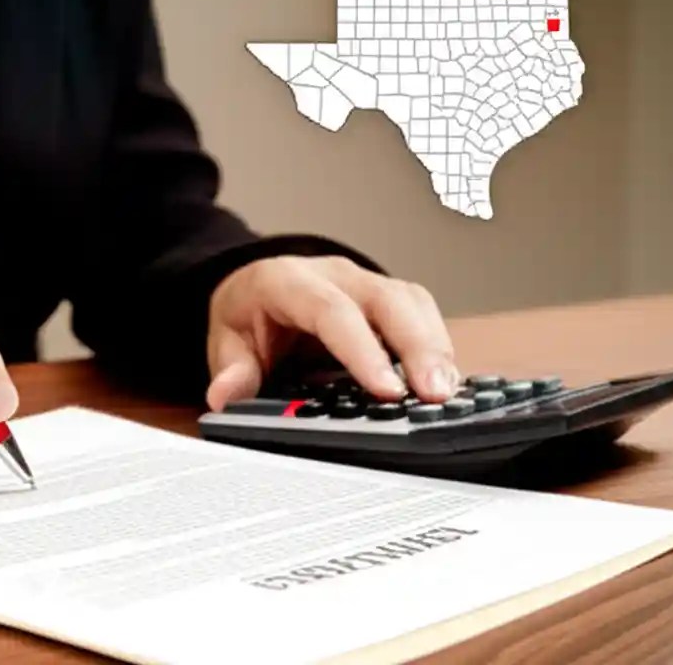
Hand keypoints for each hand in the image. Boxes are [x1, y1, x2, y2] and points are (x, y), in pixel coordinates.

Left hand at [205, 255, 458, 409]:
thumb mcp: (225, 339)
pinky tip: (445, 381)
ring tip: (447, 392)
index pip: (332, 312)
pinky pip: (422, 314)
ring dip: (435, 347)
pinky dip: (437, 347)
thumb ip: (231, 369)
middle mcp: (336, 276)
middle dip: (418, 346)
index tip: (386, 390)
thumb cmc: (248, 313)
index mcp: (289, 281)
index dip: (362, 350)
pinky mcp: (389, 300)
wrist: (257, 286)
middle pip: (388, 300)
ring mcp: (367, 284)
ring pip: (413, 303)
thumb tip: (225, 396)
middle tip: (435, 393)